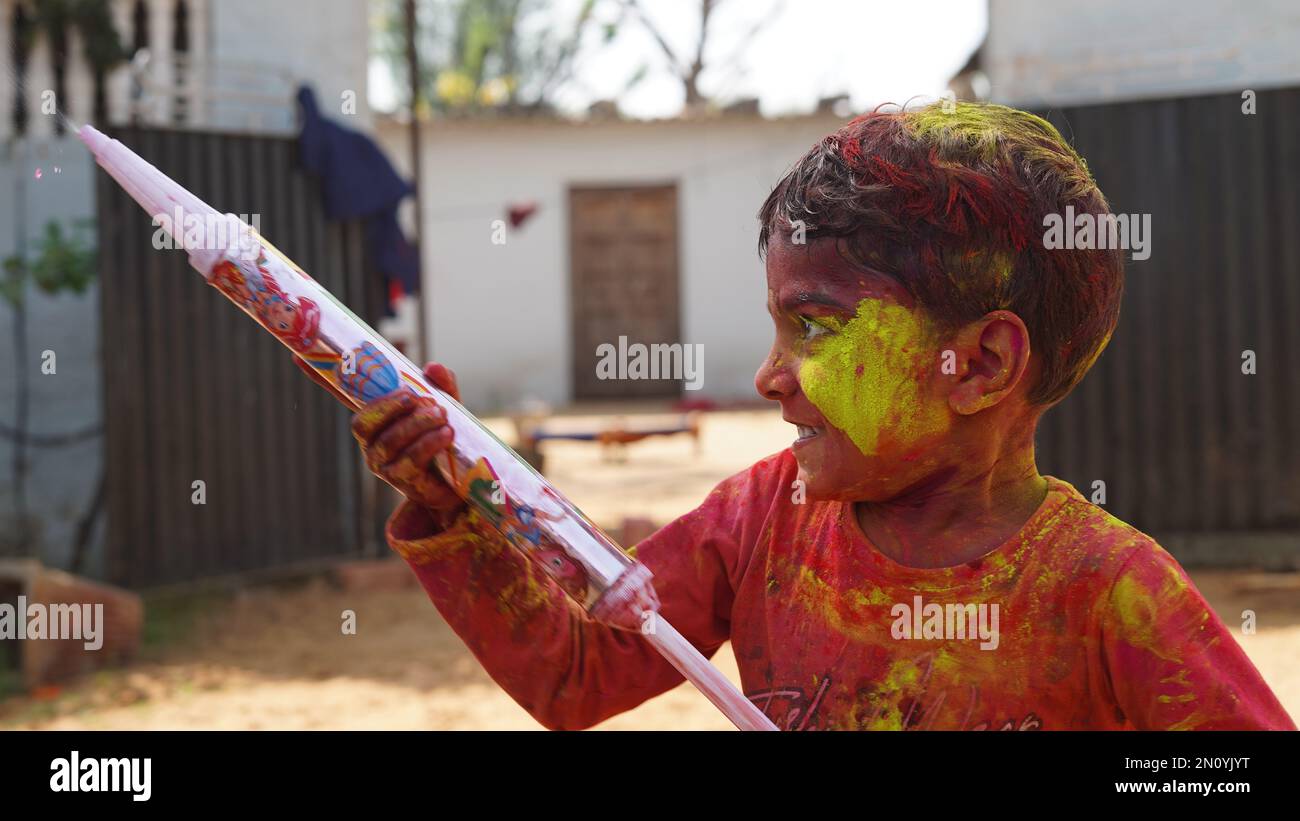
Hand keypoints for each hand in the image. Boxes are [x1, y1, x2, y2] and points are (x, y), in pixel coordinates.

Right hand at [296, 357, 465, 514]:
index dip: (320, 377)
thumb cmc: (444, 437)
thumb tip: (432, 368)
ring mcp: (381, 462)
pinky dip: (428, 443)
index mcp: (376, 416)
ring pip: (389, 440)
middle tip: (415, 396)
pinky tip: (445, 434)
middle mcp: (371, 440)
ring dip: (417, 424)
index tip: (296, 355)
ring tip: (441, 415)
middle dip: (388, 406)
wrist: (459, 480)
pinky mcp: (399, 481)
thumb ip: (440, 385)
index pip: (343, 395)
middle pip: (363, 422)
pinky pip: (408, 460)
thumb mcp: (446, 405)